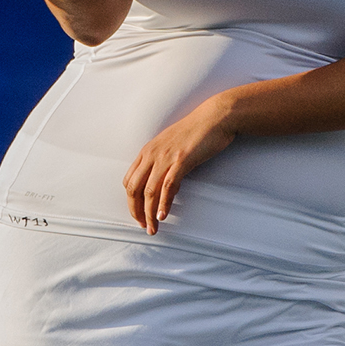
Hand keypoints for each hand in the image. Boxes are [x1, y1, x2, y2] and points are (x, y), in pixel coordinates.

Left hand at [123, 95, 237, 234]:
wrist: (214, 118)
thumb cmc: (196, 131)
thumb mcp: (171, 145)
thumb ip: (162, 162)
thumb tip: (162, 184)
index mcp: (147, 151)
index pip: (129, 180)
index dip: (131, 201)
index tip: (138, 214)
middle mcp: (152, 154)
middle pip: (134, 189)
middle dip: (136, 211)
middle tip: (142, 225)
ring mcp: (166, 157)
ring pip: (149, 191)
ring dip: (149, 213)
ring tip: (153, 228)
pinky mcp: (182, 161)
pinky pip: (168, 187)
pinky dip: (164, 204)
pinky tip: (163, 215)